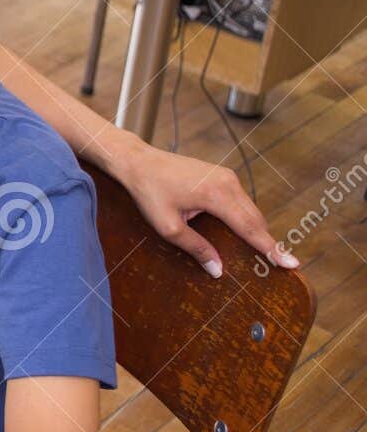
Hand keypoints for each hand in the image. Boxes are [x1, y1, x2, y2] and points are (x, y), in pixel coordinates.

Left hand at [117, 142, 296, 276]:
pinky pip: (241, 201)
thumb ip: (195, 247)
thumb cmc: (149, 192)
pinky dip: (245, 218)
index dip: (271, 249)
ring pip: (250, 210)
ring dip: (256, 230)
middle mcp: (228, 183)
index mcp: (217, 195)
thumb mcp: (168, 226)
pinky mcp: (222, 175)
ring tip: (264, 253)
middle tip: (281, 265)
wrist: (138, 161)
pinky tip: (243, 233)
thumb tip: (217, 270)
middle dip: (267, 242)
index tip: (292, 264)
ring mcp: (226, 176)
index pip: (250, 228)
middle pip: (256, 219)